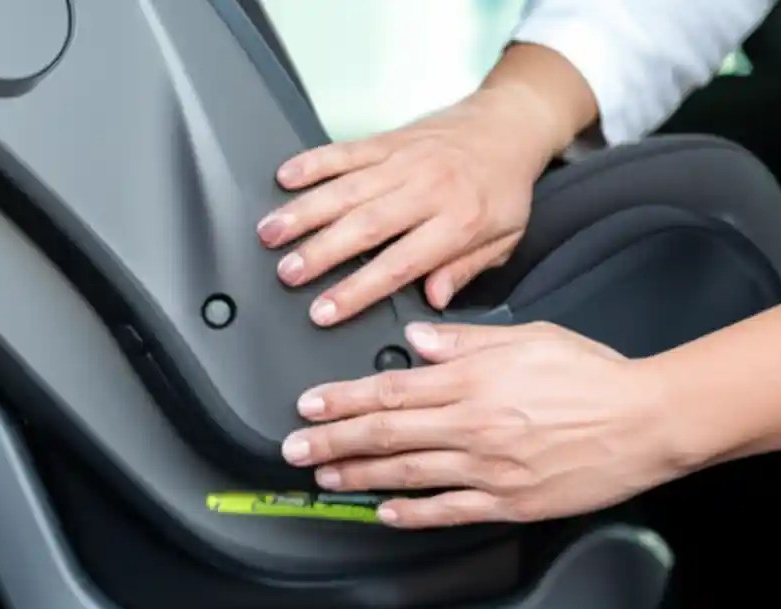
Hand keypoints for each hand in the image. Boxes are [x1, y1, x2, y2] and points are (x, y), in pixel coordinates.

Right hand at [258, 83, 562, 326]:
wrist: (510, 125)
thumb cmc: (504, 188)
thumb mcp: (504, 241)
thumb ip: (465, 271)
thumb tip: (433, 301)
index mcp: (457, 222)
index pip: (399, 264)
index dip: (358, 290)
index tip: (325, 311)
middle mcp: (426, 189)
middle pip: (364, 225)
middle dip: (320, 252)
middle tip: (287, 273)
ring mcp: (404, 161)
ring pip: (346, 189)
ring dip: (304, 211)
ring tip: (270, 233)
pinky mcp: (388, 140)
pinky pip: (345, 151)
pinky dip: (313, 163)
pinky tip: (284, 177)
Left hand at [280, 322, 693, 527]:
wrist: (644, 421)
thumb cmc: (593, 375)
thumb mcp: (527, 337)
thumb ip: (465, 341)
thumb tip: (416, 338)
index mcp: (473, 381)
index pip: (390, 389)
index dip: (342, 399)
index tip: (309, 404)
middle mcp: (473, 425)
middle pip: (387, 433)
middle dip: (333, 440)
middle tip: (295, 447)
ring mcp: (489, 468)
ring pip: (408, 473)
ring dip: (359, 476)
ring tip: (325, 476)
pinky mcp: (509, 501)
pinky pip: (449, 510)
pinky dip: (412, 513)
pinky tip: (384, 512)